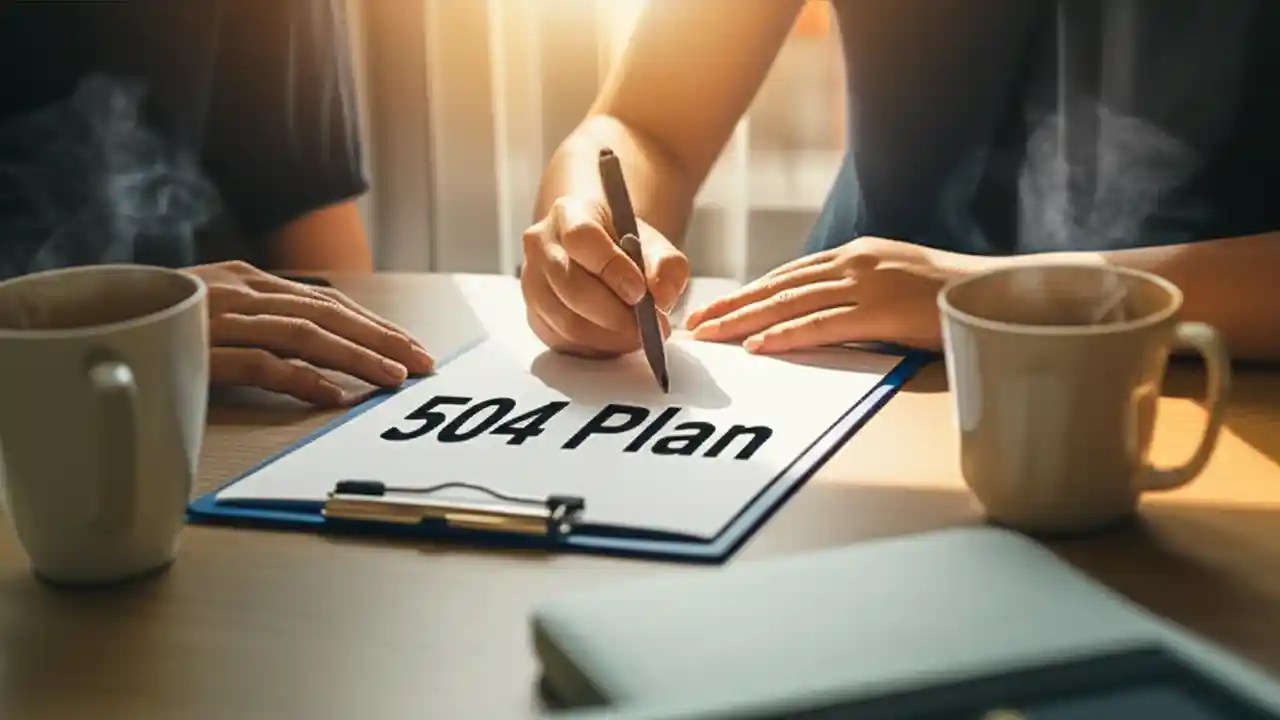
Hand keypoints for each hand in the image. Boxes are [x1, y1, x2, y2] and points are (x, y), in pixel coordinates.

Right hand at [184, 261, 433, 405]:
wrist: (86, 317)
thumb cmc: (159, 322)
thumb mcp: (216, 311)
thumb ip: (262, 322)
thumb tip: (323, 354)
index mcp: (248, 280)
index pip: (328, 302)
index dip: (376, 326)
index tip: (414, 348)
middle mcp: (240, 291)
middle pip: (329, 314)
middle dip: (383, 340)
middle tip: (423, 364)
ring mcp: (219, 319)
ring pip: (305, 334)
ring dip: (357, 358)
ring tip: (394, 379)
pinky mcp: (198, 350)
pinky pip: (260, 364)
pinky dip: (301, 379)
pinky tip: (335, 396)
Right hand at [521, 196, 689, 356]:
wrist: (600, 254)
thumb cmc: (627, 246)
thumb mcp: (655, 245)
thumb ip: (666, 266)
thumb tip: (659, 297)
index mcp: (569, 214)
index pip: (581, 239)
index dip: (611, 268)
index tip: (640, 292)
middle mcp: (541, 245)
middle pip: (569, 286)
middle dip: (613, 315)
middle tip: (647, 329)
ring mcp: (532, 281)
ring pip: (565, 321)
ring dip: (607, 337)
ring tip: (637, 337)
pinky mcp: (534, 314)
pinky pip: (561, 340)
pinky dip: (594, 348)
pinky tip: (616, 341)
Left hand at [686, 237, 979, 352]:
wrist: (1003, 292)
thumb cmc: (954, 298)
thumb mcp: (898, 286)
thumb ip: (861, 297)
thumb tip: (825, 317)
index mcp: (858, 256)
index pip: (789, 275)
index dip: (749, 293)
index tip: (716, 310)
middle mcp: (856, 263)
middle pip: (779, 286)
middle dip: (733, 307)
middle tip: (695, 325)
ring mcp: (869, 284)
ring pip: (790, 304)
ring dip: (744, 322)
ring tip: (711, 337)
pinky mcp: (883, 311)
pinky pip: (824, 326)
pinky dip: (786, 336)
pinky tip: (758, 348)